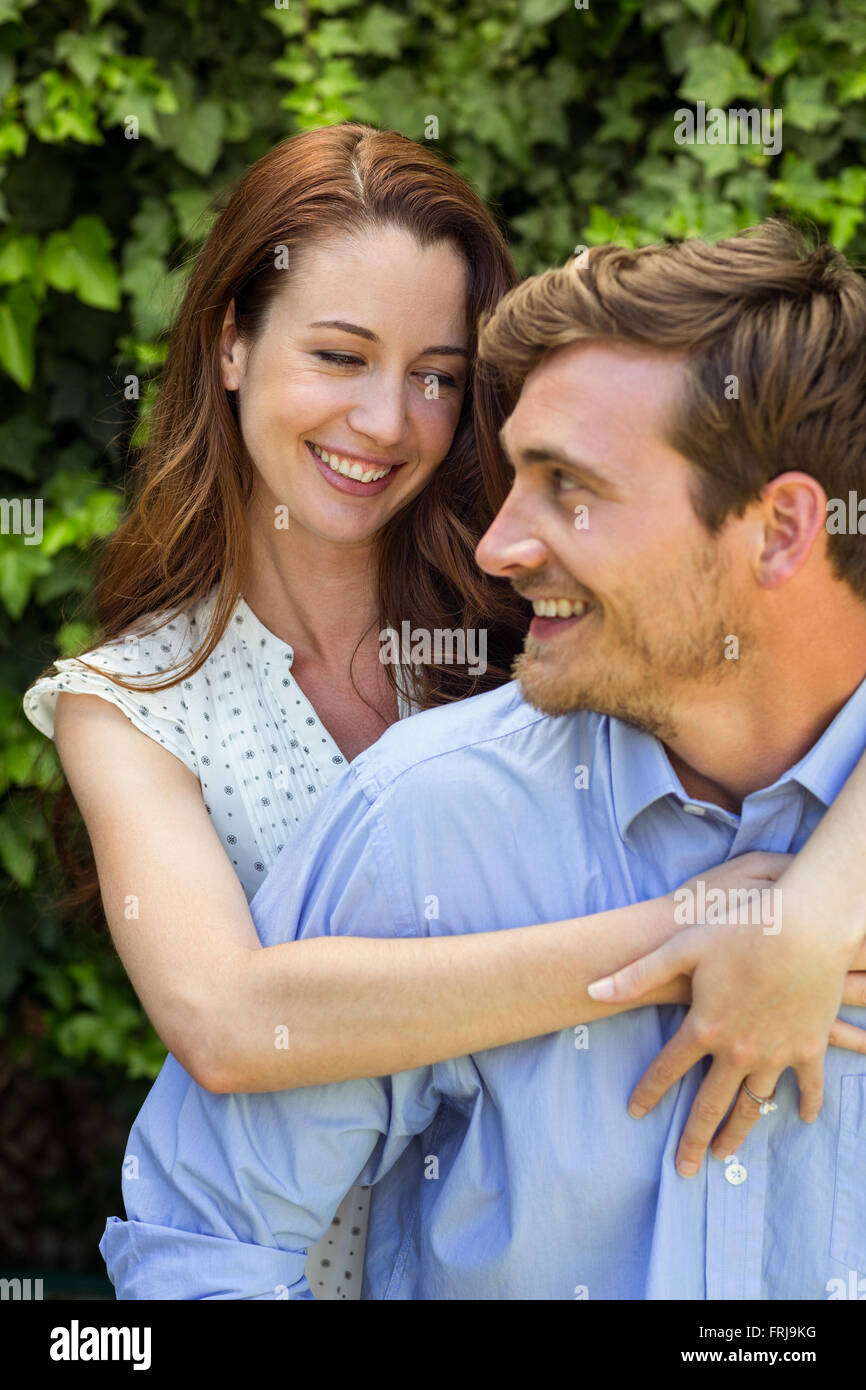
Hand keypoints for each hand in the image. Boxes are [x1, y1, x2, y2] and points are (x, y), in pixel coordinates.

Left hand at [587, 852, 865, 1174]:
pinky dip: (805, 1104)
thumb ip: (638, 975)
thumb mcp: (683, 947)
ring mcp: (777, 1053)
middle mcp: (739, 1051)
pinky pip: (807, 1085)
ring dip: (739, 1132)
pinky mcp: (810, 1047)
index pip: (668, 1068)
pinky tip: (801, 1119)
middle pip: (711, 1104)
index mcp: (705, 1028)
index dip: (649, 1091)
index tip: (635, 1112)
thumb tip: (592, 990)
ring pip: (754, 1104)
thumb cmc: (742, 928)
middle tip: (682, 1169)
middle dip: (693, 1138)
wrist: (807, 926)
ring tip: (725, 1154)